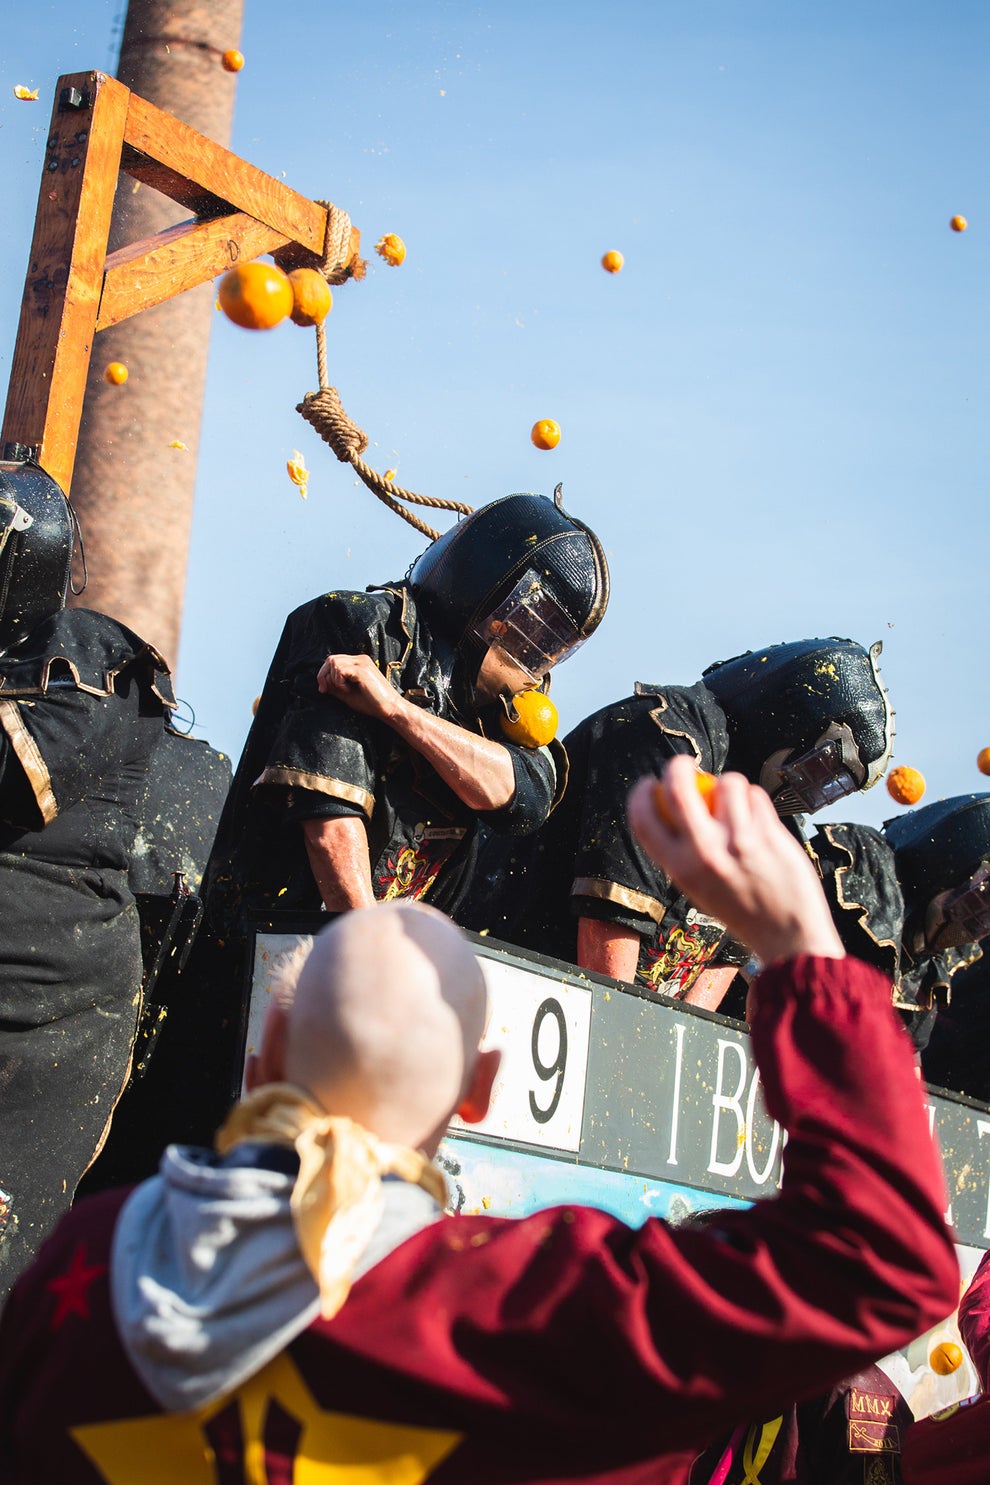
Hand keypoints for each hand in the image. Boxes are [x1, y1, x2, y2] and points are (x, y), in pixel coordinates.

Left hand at [316, 653, 400, 720]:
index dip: (324, 674)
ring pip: (333, 662)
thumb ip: (335, 686)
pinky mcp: (362, 670)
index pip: (333, 660)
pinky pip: (340, 670)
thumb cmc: (371, 703)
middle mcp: (360, 659)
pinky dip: (339, 682)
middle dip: (324, 675)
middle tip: (326, 690)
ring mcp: (362, 663)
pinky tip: (348, 690)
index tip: (324, 690)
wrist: (389, 708)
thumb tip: (322, 682)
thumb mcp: (348, 694)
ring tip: (345, 690)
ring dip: (334, 679)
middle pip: (331, 659)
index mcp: (358, 663)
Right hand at [627, 756, 843, 965]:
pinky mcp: (768, 833)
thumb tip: (672, 805)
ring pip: (727, 783)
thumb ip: (682, 850)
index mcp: (679, 868)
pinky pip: (756, 796)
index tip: (649, 784)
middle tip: (685, 766)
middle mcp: (704, 852)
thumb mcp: (695, 887)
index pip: (643, 818)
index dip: (641, 794)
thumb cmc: (741, 908)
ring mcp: (738, 840)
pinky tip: (758, 820)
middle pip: (678, 786)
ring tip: (736, 805)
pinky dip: (755, 801)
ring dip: (731, 786)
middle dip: (678, 765)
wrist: (786, 932)